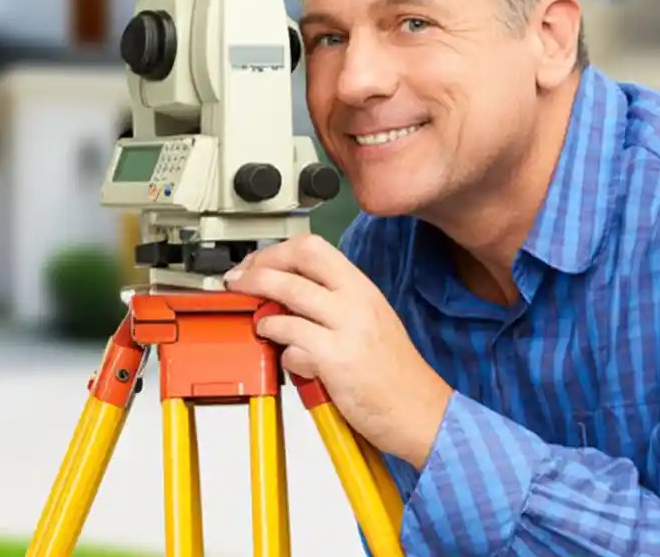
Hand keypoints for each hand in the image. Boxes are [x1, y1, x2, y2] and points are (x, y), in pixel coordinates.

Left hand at [223, 234, 452, 469]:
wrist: (421, 411)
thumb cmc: (395, 373)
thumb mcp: (369, 320)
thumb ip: (332, 302)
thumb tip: (286, 292)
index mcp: (362, 287)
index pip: (311, 247)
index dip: (274, 252)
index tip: (256, 265)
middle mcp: (355, 301)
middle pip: (293, 264)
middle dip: (255, 271)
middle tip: (237, 285)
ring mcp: (346, 329)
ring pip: (285, 300)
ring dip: (262, 313)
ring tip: (262, 326)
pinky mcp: (336, 361)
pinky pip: (291, 344)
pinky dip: (282, 351)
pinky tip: (290, 360)